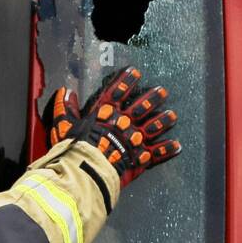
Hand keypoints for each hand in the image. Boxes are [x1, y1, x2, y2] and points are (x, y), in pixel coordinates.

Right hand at [44, 67, 180, 186]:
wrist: (88, 170)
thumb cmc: (75, 149)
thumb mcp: (64, 127)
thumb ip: (65, 110)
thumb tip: (64, 93)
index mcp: (105, 113)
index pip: (117, 91)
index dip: (126, 81)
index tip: (135, 71)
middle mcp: (124, 123)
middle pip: (141, 107)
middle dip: (152, 98)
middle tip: (162, 91)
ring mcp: (135, 140)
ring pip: (153, 127)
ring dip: (163, 121)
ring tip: (173, 116)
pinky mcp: (140, 158)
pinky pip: (157, 154)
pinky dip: (167, 150)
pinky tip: (177, 146)